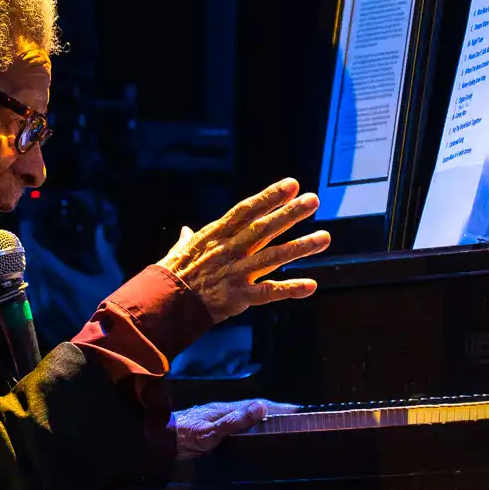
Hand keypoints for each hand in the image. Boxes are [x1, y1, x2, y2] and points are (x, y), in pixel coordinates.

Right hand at [158, 179, 329, 323]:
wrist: (164, 304)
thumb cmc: (171, 276)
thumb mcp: (178, 251)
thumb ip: (188, 240)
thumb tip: (185, 231)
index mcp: (216, 235)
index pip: (247, 210)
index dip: (270, 197)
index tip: (291, 185)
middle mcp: (229, 250)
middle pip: (264, 228)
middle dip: (290, 213)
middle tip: (313, 200)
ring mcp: (236, 273)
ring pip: (273, 257)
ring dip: (300, 247)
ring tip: (325, 237)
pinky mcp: (239, 297)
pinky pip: (269, 292)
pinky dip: (290, 289)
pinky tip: (311, 285)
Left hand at [171, 400, 298, 460]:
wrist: (157, 439)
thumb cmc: (182, 436)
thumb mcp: (209, 432)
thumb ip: (234, 421)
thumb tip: (262, 406)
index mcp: (227, 410)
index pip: (259, 406)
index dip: (279, 408)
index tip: (298, 411)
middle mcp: (224, 412)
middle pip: (256, 409)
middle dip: (277, 412)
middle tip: (297, 418)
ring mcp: (218, 420)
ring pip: (247, 417)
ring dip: (266, 419)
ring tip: (283, 425)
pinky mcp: (213, 429)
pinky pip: (239, 426)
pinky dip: (253, 427)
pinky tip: (257, 434)